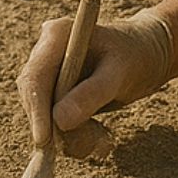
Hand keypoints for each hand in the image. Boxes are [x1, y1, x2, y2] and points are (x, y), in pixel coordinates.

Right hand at [16, 9, 172, 157]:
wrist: (143, 56)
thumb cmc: (135, 58)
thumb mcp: (120, 74)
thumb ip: (92, 94)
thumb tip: (60, 121)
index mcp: (57, 36)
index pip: (35, 78)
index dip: (37, 110)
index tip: (44, 140)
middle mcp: (45, 52)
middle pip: (34, 97)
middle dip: (57, 126)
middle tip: (91, 141)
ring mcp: (46, 71)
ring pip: (42, 113)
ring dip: (70, 135)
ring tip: (102, 137)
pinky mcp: (51, 90)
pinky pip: (52, 120)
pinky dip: (73, 134)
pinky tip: (97, 132)